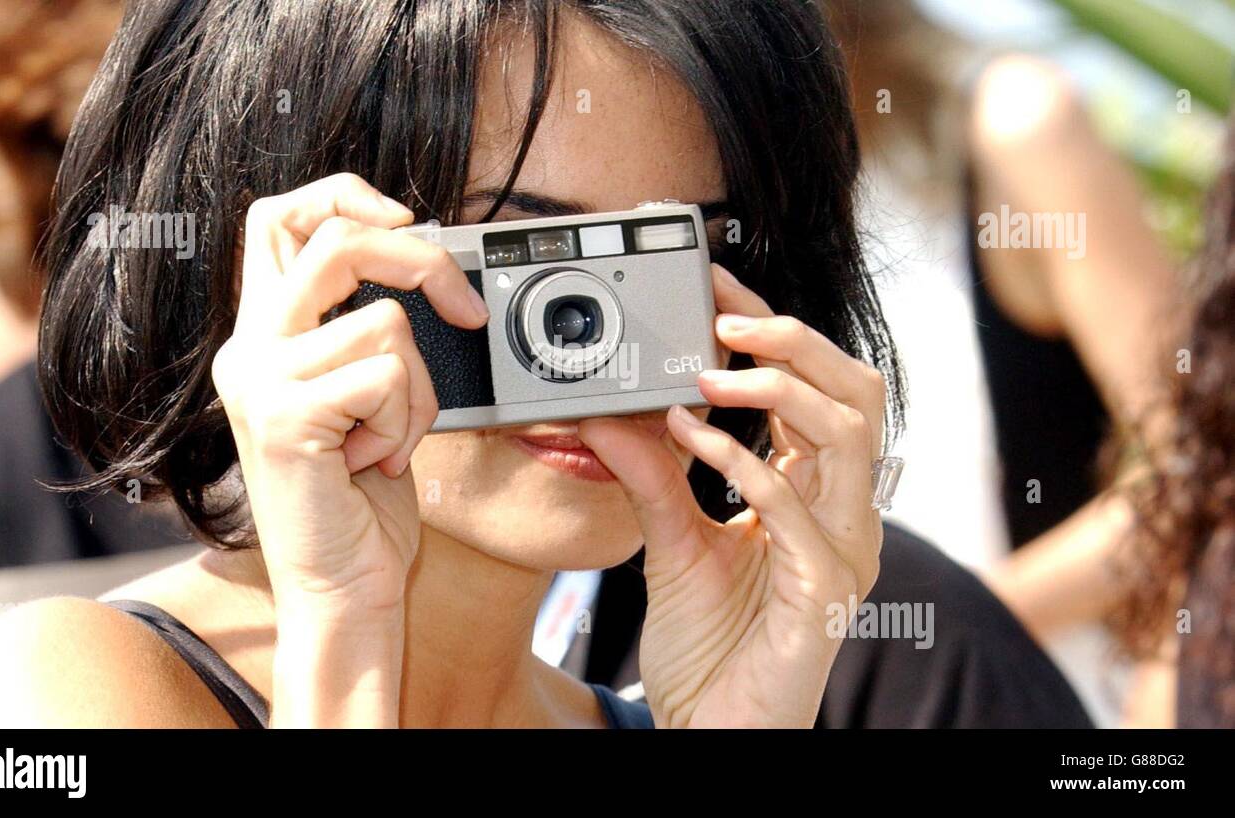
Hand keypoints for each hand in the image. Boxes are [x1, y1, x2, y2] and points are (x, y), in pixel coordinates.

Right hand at [211, 174, 487, 723]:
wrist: (343, 584)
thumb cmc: (360, 499)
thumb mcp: (366, 395)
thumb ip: (368, 331)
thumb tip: (420, 264)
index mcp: (264, 337)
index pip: (277, 218)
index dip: (343, 195)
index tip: (406, 219)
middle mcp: (248, 350)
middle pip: (333, 238)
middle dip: (420, 261)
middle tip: (463, 310)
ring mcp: (259, 380)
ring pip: (385, 323)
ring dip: (417, 388)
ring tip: (389, 438)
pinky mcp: (285, 415)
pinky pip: (386, 376)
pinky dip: (408, 421)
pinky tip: (375, 461)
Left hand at [579, 264, 883, 727]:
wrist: (710, 727)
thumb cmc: (707, 644)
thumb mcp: (670, 539)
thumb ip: (651, 473)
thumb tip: (611, 409)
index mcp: (816, 495)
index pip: (816, 388)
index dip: (775, 332)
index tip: (717, 290)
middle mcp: (843, 514)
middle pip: (856, 391)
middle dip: (792, 340)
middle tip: (722, 319)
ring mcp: (844, 550)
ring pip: (846, 433)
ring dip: (774, 390)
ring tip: (706, 372)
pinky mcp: (825, 591)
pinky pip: (796, 509)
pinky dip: (744, 462)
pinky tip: (693, 438)